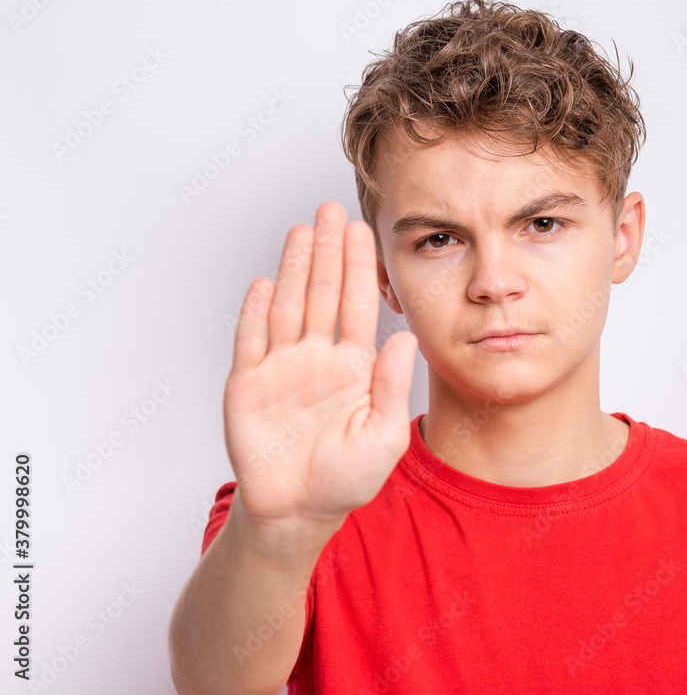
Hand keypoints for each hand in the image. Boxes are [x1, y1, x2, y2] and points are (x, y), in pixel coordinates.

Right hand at [222, 201, 417, 532]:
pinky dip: (254, 311)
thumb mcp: (383, 434)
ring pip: (288, 306)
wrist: (298, 511)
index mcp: (354, 367)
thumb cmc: (346, 478)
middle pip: (322, 293)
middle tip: (330, 209)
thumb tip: (405, 337)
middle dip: (327, 252)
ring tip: (302, 230)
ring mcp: (281, 368)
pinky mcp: (248, 384)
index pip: (358, 305)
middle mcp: (318, 358)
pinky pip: (250, 341)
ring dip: (293, 268)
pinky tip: (263, 281)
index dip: (359, 267)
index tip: (363, 230)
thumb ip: (392, 385)